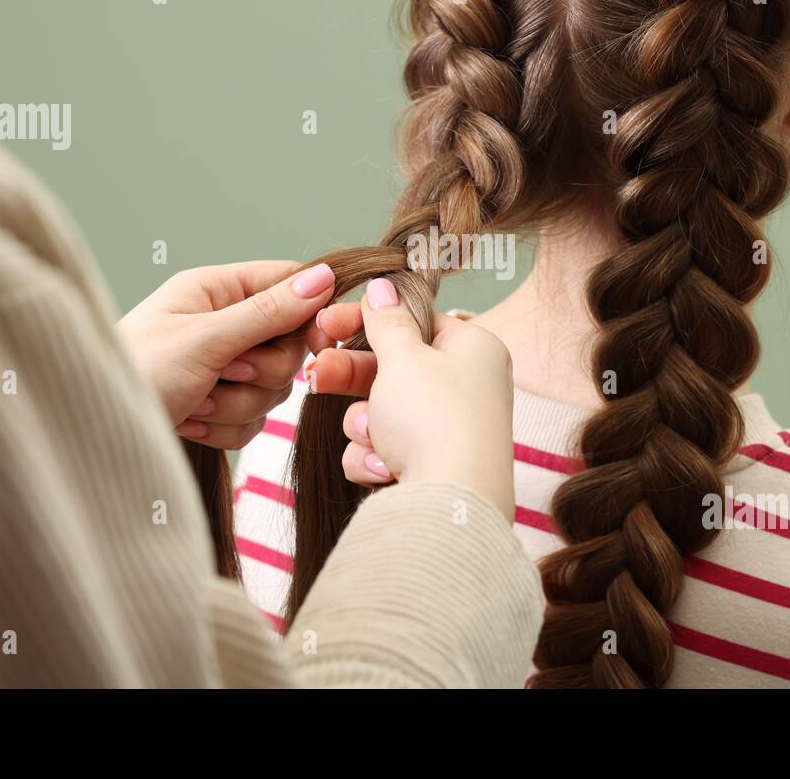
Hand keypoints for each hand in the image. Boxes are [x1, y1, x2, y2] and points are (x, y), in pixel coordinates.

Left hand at [116, 261, 335, 449]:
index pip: (287, 284)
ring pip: (273, 389)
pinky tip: (188, 421)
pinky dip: (223, 428)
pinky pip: (254, 421)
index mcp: (216, 291)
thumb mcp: (204, 338)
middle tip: (223, 373)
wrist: (90, 433)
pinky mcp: (217, 406)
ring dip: (236, 404)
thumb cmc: (134, 373)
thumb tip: (323, 278)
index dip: (309, 312)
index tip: (317, 341)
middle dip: (259, 372)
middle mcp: (222, 325)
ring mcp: (221, 368)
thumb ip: (266, 312)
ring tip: (194, 401)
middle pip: (289, 346)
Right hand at [305, 278, 515, 520]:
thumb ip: (387, 322)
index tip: (326, 323)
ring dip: (365, 425)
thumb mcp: (404, 358)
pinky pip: (384, 451)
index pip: (415, 321)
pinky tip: (384, 469)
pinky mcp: (431, 468)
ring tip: (373, 438)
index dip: (368, 321)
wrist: (450, 505)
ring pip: (381, 414)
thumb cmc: (433, 419)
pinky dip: (375, 458)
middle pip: (393, 369)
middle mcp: (466, 388)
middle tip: (315, 375)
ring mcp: (449, 431)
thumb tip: (383, 285)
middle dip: (351, 377)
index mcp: (473, 350)